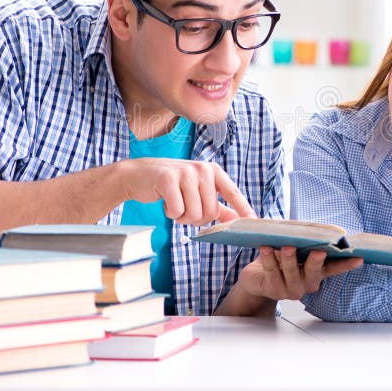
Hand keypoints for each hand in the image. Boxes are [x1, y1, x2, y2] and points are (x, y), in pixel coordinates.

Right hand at [123, 158, 255, 224]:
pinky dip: (170, 213)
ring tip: (174, 204)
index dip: (244, 209)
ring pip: (194, 214)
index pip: (233, 193)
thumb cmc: (170, 185)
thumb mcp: (197, 190)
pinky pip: (176, 211)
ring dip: (182, 217)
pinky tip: (164, 202)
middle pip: (210, 212)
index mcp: (212, 171)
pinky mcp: (168, 179)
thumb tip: (237, 219)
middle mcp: (202, 169)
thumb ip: (217, 204)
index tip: (253, 221)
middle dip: (196, 219)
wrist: (137, 175)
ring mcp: (186, 173)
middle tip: (184, 209)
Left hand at [239, 246, 362, 300]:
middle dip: (315, 262)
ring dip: (289, 259)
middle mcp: (306, 284)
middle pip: (313, 272)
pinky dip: (268, 259)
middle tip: (318, 252)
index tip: (359, 258)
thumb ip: (307, 241)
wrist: (257, 279)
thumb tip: (321, 227)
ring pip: (291, 272)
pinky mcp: (272, 289)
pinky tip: (265, 249)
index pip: (334, 269)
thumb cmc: (281, 260)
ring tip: (287, 247)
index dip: (346, 264)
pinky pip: (271, 271)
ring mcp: (290, 289)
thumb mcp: (296, 250)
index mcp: (316, 273)